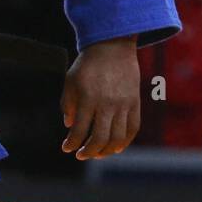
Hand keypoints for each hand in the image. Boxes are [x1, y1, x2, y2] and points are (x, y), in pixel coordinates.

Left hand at [61, 35, 139, 159]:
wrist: (112, 47)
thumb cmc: (87, 65)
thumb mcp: (70, 81)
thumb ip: (68, 104)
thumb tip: (70, 126)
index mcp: (88, 98)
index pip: (79, 130)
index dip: (71, 143)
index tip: (66, 148)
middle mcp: (107, 104)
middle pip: (100, 139)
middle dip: (88, 152)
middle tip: (81, 154)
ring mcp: (123, 104)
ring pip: (117, 138)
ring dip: (106, 151)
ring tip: (97, 154)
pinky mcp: (135, 103)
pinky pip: (133, 128)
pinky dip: (124, 142)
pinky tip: (115, 147)